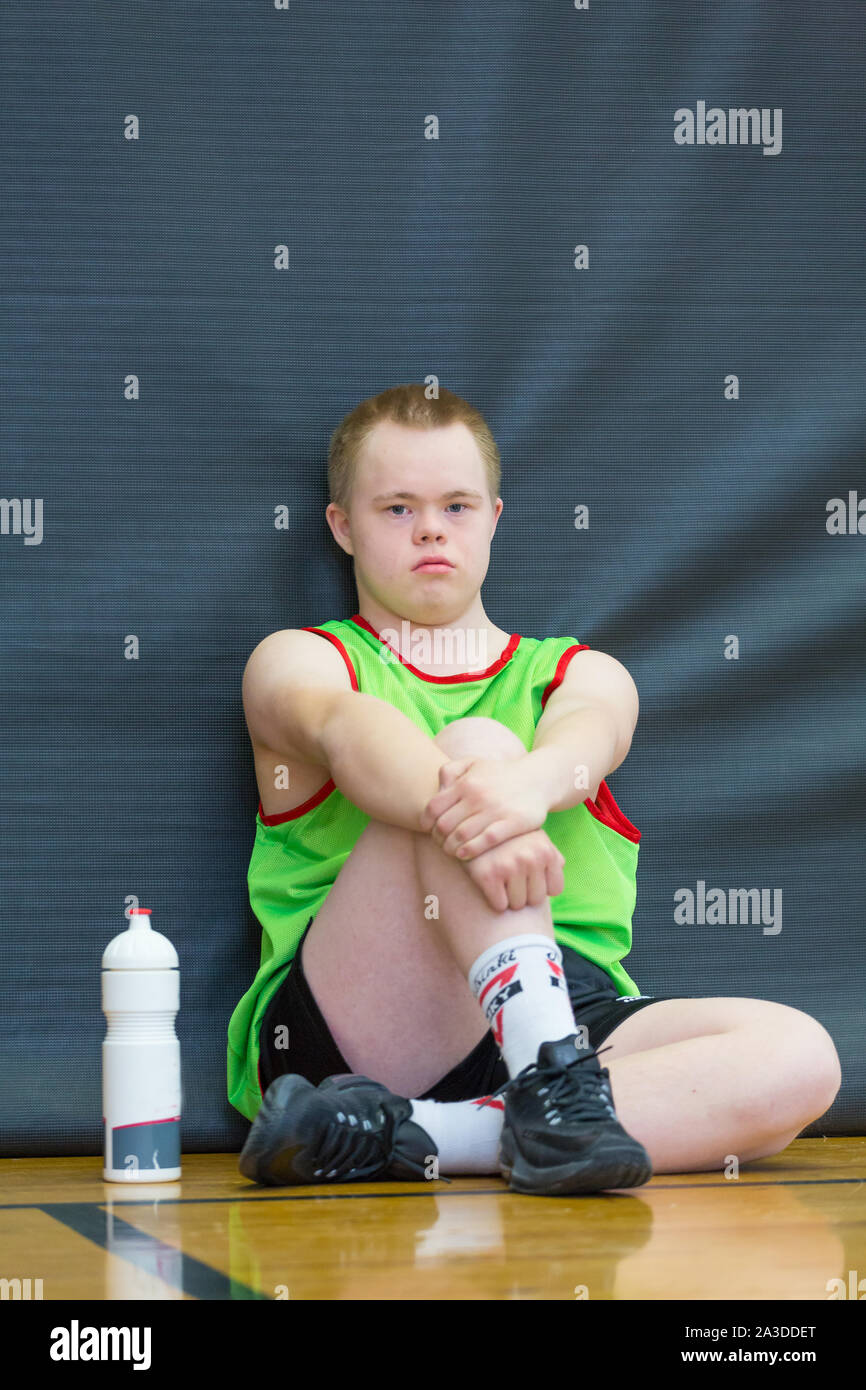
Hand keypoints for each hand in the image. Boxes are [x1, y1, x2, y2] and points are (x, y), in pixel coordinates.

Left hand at [419, 756, 550, 859]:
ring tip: (451, 852)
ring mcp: (495, 809)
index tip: (429, 830)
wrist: (538, 779)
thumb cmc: (500, 775)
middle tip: (441, 844)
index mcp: (466, 782)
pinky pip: (485, 841)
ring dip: (451, 848)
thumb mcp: (474, 763)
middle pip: (445, 825)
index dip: (427, 823)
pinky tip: (464, 854)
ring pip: (461, 835)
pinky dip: (470, 850)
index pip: (434, 808)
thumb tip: (436, 789)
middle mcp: (478, 795)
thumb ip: (451, 770)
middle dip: (438, 839)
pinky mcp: (512, 822)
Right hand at [460, 827, 564, 912]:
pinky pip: (499, 906)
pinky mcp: (487, 875)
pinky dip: (494, 900)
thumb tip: (561, 865)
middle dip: (525, 893)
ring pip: (517, 905)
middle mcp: (530, 858)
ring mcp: (509, 866)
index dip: (542, 886)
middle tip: (512, 878)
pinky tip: (489, 883)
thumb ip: (551, 852)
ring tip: (500, 879)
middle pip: (536, 899)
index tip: (530, 878)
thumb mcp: (533, 836)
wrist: (471, 825)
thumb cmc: (508, 837)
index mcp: (545, 850)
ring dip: (509, 898)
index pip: (555, 889)